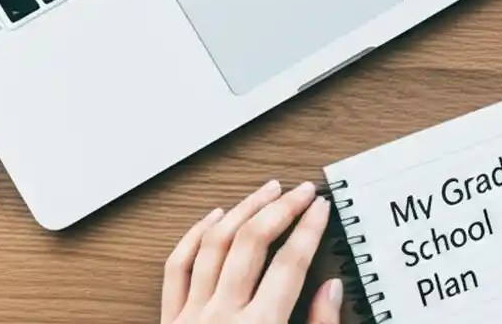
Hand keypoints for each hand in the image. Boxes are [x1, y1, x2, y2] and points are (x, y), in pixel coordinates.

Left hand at [162, 180, 342, 323]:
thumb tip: (331, 289)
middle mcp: (223, 316)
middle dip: (281, 208)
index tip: (321, 207)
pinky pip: (178, 267)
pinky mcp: (170, 320)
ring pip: (215, 244)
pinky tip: (213, 217)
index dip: (310, 229)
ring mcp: (192, 315)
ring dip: (243, 211)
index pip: (291, 263)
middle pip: (252, 242)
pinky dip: (195, 236)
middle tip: (301, 191)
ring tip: (265, 192)